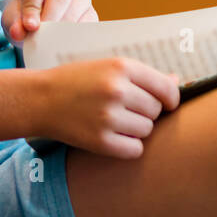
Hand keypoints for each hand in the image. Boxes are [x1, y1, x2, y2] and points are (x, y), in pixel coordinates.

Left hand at [1, 0, 95, 42]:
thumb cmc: (23, 16)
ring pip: (77, 5)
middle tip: (42, 35)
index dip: (32, 6)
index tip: (29, 26)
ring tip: (51, 40)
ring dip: (63, 26)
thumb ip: (13, 24)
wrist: (38, 23)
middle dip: (50, 16)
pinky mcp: (90, 10)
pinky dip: (77, 34)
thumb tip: (19, 33)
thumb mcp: (12, 19)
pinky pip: (89, 20)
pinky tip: (64, 42)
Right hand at [35, 57, 180, 158]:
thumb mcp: (107, 67)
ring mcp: (108, 117)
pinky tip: (114, 137)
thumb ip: (142, 76)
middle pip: (156, 110)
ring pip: (147, 130)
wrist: (39, 99)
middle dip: (146, 112)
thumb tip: (176, 82)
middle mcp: (116, 90)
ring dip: (137, 129)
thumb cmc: (77, 81)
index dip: (171, 99)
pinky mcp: (100, 141)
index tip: (168, 103)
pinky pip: (134, 149)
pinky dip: (128, 146)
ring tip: (116, 121)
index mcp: (121, 67)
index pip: (166, 88)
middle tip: (126, 110)